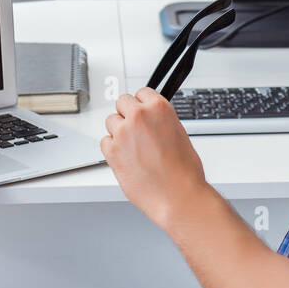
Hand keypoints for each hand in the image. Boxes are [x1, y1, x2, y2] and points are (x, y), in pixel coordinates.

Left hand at [101, 87, 208, 230]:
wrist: (177, 195)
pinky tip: (126, 157)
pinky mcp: (111, 151)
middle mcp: (139, 116)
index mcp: (159, 108)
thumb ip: (160, 122)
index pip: (141, 92)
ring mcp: (123, 133)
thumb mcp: (179, 134)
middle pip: (121, 102)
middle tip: (135, 129)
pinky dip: (112, 148)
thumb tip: (150, 121)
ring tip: (132, 147)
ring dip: (118, 131)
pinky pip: (104, 141)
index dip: (142, 104)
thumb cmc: (184, 171)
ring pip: (110, 121)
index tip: (142, 111)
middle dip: (127, 114)